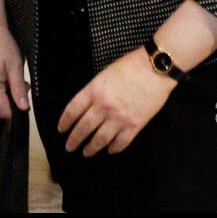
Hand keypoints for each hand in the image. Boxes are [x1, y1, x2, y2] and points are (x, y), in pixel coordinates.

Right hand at [0, 23, 28, 118]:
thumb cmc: (2, 44)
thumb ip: (18, 90)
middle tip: (19, 85)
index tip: (23, 99)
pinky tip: (3, 79)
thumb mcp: (16, 67)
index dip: (16, 109)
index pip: (3, 112)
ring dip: (3, 98)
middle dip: (10, 102)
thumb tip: (23, 107)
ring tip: (10, 80)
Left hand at [58, 47, 175, 156]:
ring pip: (100, 139)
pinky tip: (110, 150)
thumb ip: (95, 90)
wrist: (156, 68)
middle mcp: (103, 106)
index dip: (65, 122)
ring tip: (87, 152)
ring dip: (91, 148)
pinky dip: (114, 149)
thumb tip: (87, 106)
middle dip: (74, 140)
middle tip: (69, 147)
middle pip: (83, 128)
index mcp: (94, 90)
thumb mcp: (105, 73)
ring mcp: (119, 117)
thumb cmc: (131, 65)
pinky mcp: (135, 125)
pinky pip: (121, 142)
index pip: (72, 111)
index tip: (61, 130)